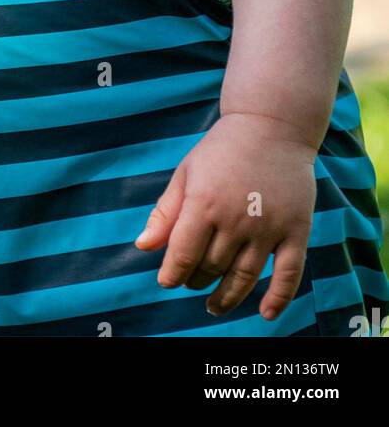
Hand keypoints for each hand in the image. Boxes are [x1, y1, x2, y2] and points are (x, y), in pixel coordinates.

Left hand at [133, 112, 317, 320]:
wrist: (272, 124)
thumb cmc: (222, 149)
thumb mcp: (187, 173)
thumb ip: (166, 212)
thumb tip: (142, 247)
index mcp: (203, 203)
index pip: (182, 255)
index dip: (172, 274)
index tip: (167, 280)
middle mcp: (235, 219)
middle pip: (211, 267)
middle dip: (196, 280)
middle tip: (192, 282)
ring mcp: (268, 227)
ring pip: (244, 277)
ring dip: (226, 297)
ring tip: (213, 306)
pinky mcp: (296, 230)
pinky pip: (288, 274)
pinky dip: (277, 299)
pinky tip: (264, 314)